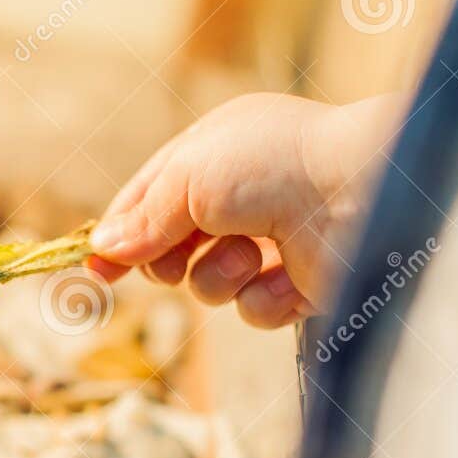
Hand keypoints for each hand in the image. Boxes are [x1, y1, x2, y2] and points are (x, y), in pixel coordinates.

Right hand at [88, 93, 400, 327]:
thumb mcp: (189, 178)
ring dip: (219, 276)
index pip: (152, 195)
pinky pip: (255, 308)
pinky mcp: (302, 284)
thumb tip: (102, 250)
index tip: (93, 270)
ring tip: (248, 256)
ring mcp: (275, 240)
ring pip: (210, 282)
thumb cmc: (274, 165)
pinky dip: (263, 298)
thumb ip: (144, 218)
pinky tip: (285, 279)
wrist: (364, 192)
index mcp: (220, 149)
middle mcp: (247, 192)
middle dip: (167, 260)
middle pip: (174, 246)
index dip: (120, 234)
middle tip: (171, 263)